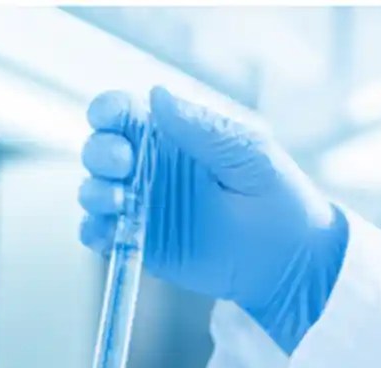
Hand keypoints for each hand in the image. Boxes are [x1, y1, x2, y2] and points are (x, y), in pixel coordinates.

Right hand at [78, 86, 348, 353]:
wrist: (288, 260)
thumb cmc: (277, 197)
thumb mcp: (246, 153)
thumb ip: (200, 128)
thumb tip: (156, 94)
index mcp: (171, 135)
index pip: (123, 113)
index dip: (107, 111)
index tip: (107, 118)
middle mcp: (146, 167)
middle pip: (99, 149)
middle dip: (100, 153)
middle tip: (122, 164)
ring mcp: (138, 206)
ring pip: (92, 191)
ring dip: (94, 193)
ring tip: (118, 203)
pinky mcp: (136, 243)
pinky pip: (98, 233)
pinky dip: (94, 231)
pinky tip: (111, 233)